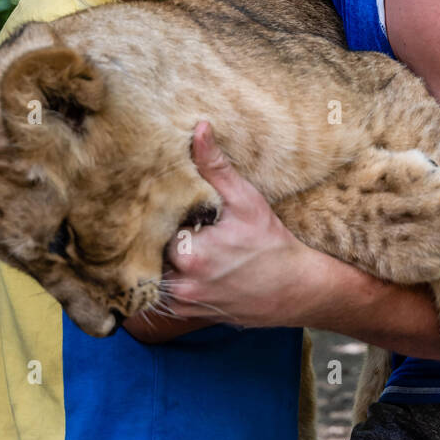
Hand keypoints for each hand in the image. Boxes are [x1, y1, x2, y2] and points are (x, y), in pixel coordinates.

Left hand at [161, 121, 316, 328]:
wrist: (293, 289)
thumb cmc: (270, 243)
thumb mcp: (244, 199)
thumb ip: (215, 166)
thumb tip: (199, 128)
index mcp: (189, 253)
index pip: (149, 224)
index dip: (150, 208)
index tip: (151, 194)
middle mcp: (180, 283)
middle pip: (145, 249)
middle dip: (149, 230)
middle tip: (155, 211)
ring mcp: (181, 301)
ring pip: (150, 271)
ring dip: (153, 253)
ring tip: (163, 231)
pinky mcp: (185, 311)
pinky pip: (160, 291)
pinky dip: (163, 273)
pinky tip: (174, 256)